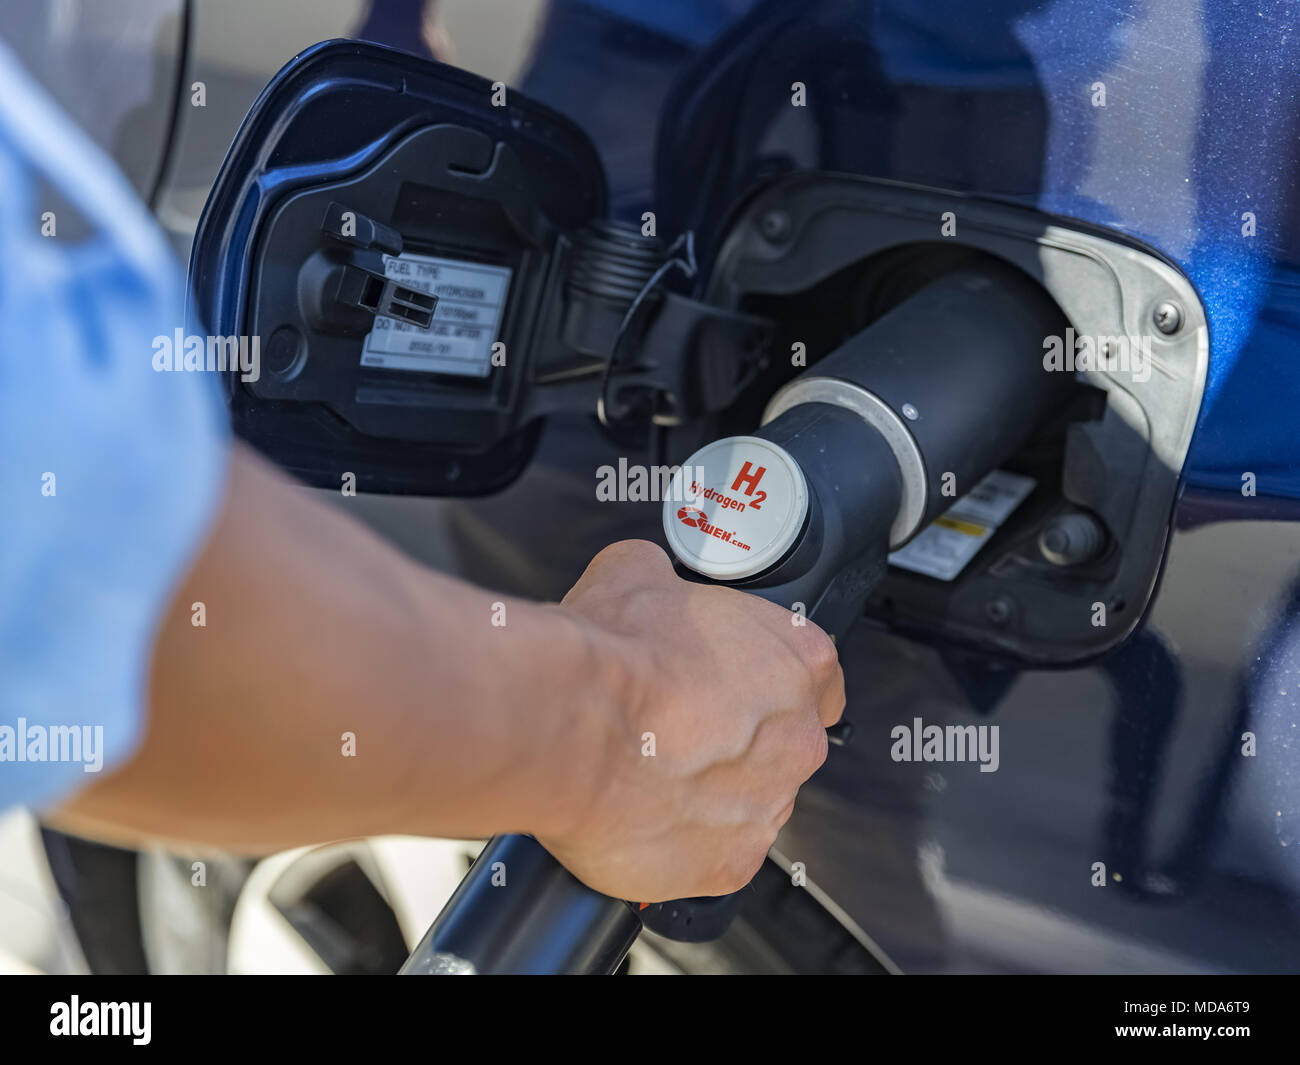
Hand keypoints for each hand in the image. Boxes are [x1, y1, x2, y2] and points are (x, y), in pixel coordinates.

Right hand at [540, 539, 843, 902]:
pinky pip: (714, 854)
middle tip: (675, 729)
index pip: (816, 677)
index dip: (768, 680)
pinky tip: (641, 814)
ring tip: (647, 772)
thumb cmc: (610, 653)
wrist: (569, 725)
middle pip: (782, 745)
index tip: (732, 689)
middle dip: (735, 741)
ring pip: (747, 802)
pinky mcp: (731, 863)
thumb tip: (650, 577)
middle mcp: (799, 737)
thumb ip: (664, 578)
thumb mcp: (634, 572)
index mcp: (797, 659)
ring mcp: (769, 805)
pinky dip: (682, 842)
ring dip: (709, 792)